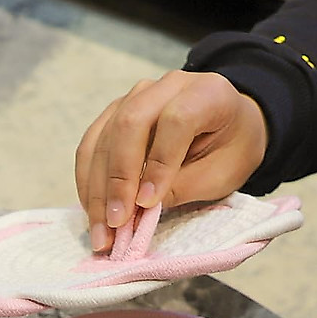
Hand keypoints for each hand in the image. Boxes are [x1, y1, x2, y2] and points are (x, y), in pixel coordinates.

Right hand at [75, 70, 268, 251]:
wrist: (226, 128)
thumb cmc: (229, 150)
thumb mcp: (221, 173)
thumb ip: (182, 186)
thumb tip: (137, 209)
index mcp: (207, 93)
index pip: (175, 121)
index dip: (159, 164)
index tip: (148, 204)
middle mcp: (167, 86)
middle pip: (128, 125)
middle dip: (117, 180)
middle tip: (115, 222)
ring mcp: (135, 97)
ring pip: (102, 139)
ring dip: (96, 190)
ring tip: (101, 230)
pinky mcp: (113, 114)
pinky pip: (90, 147)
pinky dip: (88, 182)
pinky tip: (93, 211)